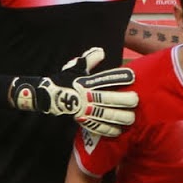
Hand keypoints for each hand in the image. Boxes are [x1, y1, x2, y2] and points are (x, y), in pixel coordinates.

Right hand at [8, 48, 138, 136]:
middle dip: (125, 100)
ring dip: (121, 117)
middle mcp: (87, 96)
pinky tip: (119, 131)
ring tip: (132, 118)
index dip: (119, 77)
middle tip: (136, 99)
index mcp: (87, 83)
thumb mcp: (75, 68)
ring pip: (106, 115)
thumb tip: (100, 51)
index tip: (132, 76)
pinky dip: (109, 130)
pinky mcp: (83, 120)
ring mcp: (85, 110)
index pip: (106, 79)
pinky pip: (97, 127)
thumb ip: (89, 60)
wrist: (46, 96)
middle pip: (109, 99)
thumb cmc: (64, 81)